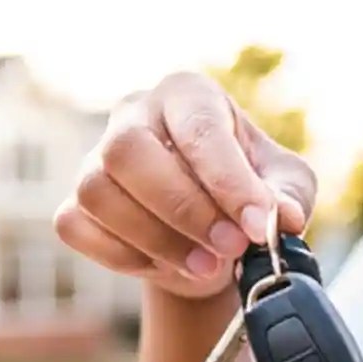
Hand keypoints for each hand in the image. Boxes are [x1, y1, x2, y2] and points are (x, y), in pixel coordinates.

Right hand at [54, 72, 318, 299]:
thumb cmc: (251, 194)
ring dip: (157, 239)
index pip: (197, 127)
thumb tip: (281, 218)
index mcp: (188, 95)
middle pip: (128, 151)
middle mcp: (133, 115)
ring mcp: (94, 159)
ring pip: (98, 192)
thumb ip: (288, 197)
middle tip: (231, 247)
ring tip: (208, 266)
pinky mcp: (74, 205)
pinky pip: (78, 228)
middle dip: (183, 209)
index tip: (258, 226)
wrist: (212, 237)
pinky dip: (123, 256)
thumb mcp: (286, 187)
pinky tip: (166, 265)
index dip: (228, 181)